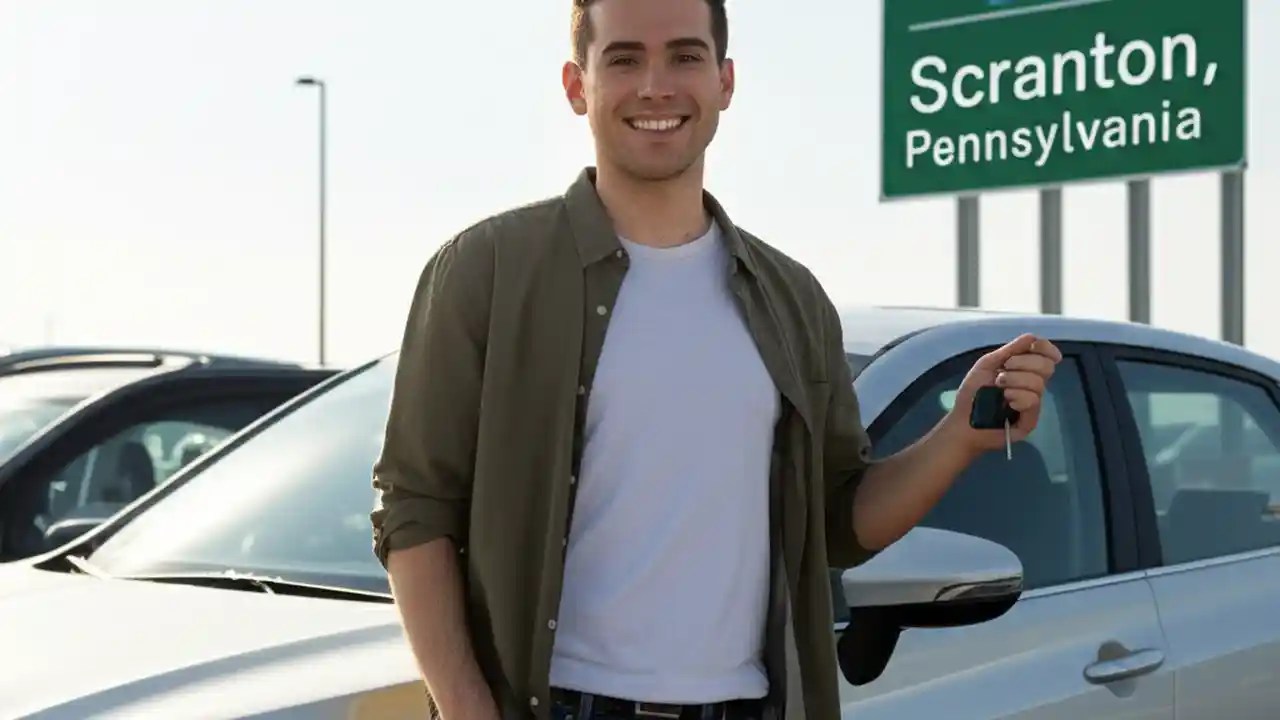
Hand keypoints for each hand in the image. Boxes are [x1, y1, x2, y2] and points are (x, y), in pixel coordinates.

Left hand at [948, 333, 1062, 452]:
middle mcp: (1032, 385)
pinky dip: (1018, 397)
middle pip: (1046, 366)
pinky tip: (1007, 403)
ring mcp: (1033, 403)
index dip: (1045, 348)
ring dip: (1015, 381)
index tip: (1033, 346)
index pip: (1046, 355)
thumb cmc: (973, 392)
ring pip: (1039, 383)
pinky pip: (1034, 401)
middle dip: (1023, 363)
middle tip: (1003, 370)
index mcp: (1024, 370)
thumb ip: (1010, 350)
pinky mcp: (1031, 420)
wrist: (962, 420)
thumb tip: (1032, 337)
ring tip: (999, 388)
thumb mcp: (987, 365)